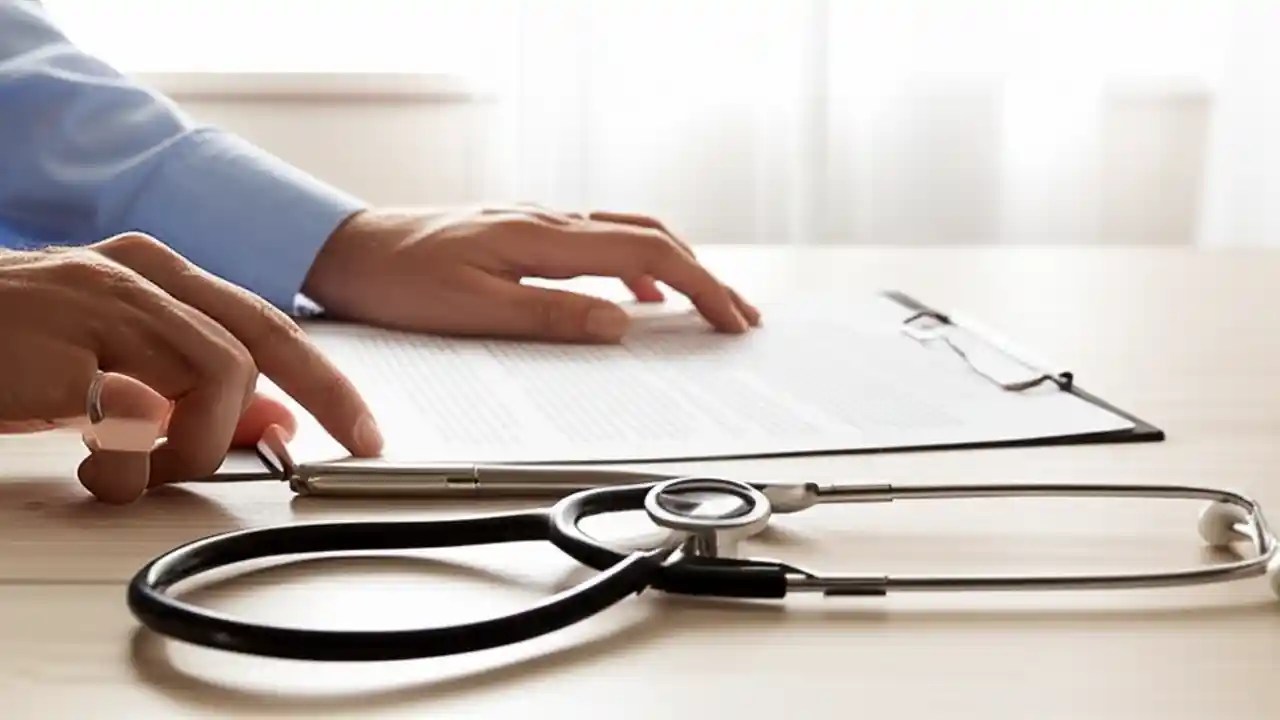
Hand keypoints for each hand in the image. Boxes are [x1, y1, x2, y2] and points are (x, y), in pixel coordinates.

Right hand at [0, 233, 381, 503]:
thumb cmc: (7, 349)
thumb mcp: (112, 369)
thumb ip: (188, 391)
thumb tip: (273, 421)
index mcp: (154, 273)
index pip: (265, 322)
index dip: (325, 379)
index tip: (362, 429)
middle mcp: (136, 273)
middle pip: (257, 339)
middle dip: (304, 402)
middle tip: (320, 451)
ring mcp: (99, 300)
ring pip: (216, 374)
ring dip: (193, 442)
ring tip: (139, 467)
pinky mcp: (62, 342)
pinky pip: (137, 411)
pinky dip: (128, 461)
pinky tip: (93, 468)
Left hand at [300, 207, 760, 342]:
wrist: (345, 249)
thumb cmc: (397, 282)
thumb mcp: (472, 311)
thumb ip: (549, 317)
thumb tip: (622, 325)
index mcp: (541, 238)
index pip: (646, 256)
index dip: (699, 287)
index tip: (731, 319)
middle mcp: (547, 220)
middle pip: (650, 237)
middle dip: (703, 276)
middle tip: (739, 315)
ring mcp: (537, 222)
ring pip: (628, 233)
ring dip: (676, 267)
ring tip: (705, 303)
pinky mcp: (523, 233)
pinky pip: (597, 241)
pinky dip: (635, 266)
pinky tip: (634, 299)